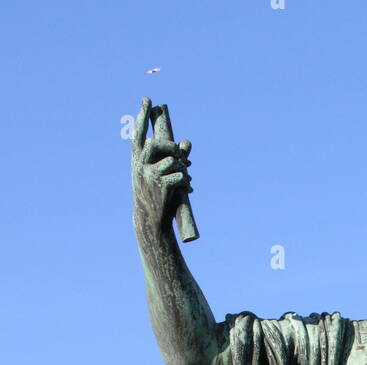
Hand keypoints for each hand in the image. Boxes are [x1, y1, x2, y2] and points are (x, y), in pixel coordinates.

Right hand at [131, 97, 192, 235]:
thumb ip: (171, 157)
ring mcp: (149, 175)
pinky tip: (188, 189)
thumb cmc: (155, 194)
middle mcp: (140, 165)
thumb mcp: (158, 174)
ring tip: (186, 177)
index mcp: (137, 160)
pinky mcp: (161, 186)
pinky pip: (180, 175)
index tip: (147, 99)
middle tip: (179, 154)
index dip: (142, 117)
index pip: (138, 134)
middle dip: (170, 147)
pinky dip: (187, 181)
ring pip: (173, 160)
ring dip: (183, 168)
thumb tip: (187, 142)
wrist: (151, 219)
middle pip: (155, 144)